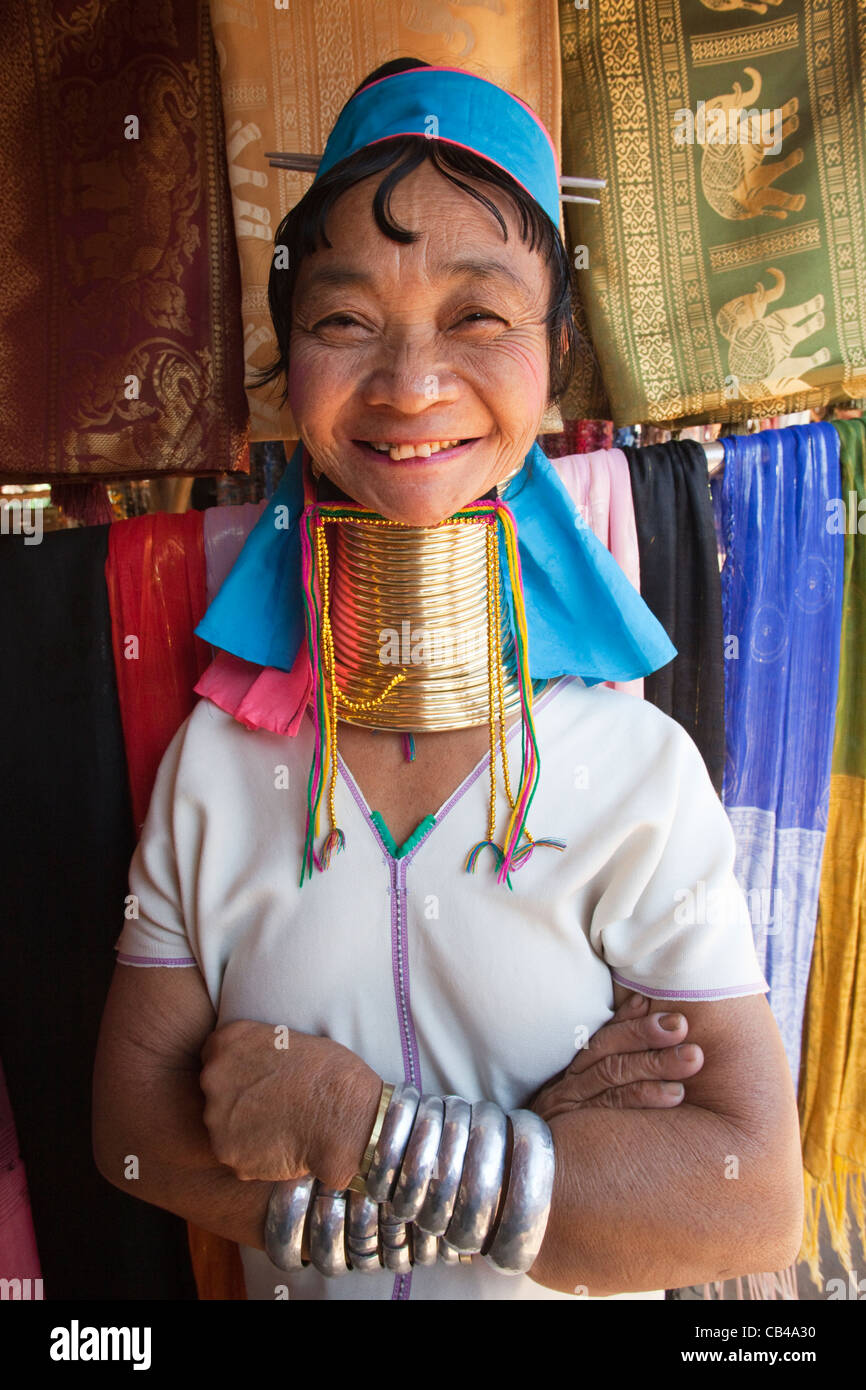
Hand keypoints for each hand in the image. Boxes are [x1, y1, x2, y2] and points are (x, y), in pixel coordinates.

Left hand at [199, 1021, 381, 1187]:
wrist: (345, 1115)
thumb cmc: (330, 1073)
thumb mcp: (288, 1039)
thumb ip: (257, 1051)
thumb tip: (254, 1065)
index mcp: (228, 1041)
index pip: (214, 1053)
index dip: (238, 1068)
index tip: (256, 1078)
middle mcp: (213, 1075)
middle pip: (216, 1091)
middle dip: (238, 1099)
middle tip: (272, 1105)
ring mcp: (216, 1116)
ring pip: (224, 1125)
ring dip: (245, 1129)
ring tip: (280, 1128)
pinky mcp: (226, 1152)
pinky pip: (236, 1154)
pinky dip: (255, 1154)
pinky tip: (281, 1147)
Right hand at [530, 992, 703, 1121]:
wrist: (527, 1171)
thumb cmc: (572, 1135)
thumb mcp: (585, 1095)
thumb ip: (611, 1055)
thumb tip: (641, 1004)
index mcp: (573, 1072)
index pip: (602, 1037)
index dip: (628, 1020)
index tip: (652, 1003)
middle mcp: (568, 1086)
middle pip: (607, 1052)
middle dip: (646, 1035)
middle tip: (681, 1025)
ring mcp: (570, 1109)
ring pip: (611, 1076)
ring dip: (655, 1064)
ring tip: (692, 1057)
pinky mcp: (576, 1134)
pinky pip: (612, 1110)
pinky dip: (644, 1097)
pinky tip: (676, 1094)